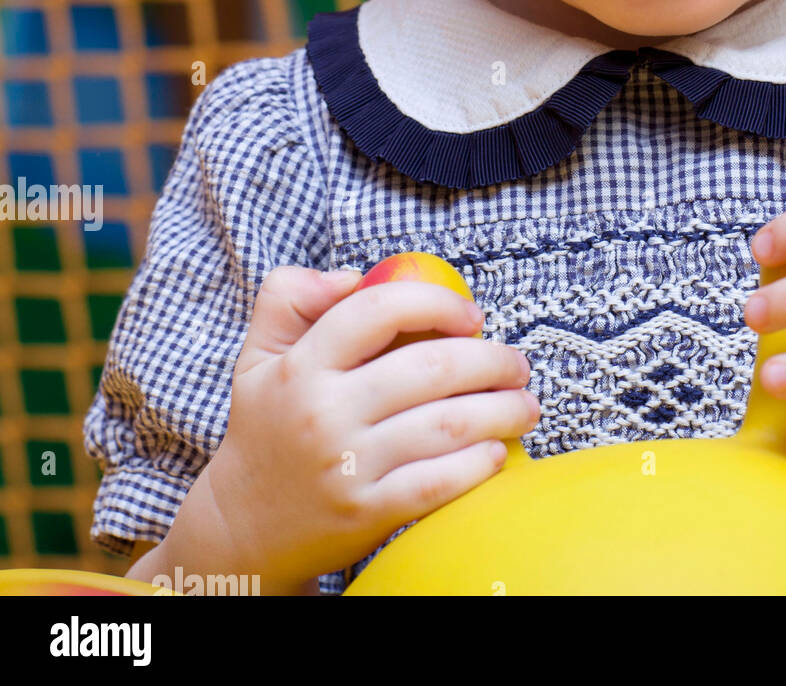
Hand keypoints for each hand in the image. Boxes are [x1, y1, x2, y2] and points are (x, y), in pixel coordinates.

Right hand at [206, 265, 538, 590]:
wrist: (242, 528)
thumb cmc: (267, 429)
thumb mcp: (258, 355)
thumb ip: (292, 297)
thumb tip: (353, 275)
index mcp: (301, 366)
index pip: (378, 310)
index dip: (437, 303)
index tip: (473, 315)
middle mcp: (323, 413)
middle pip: (431, 369)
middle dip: (492, 361)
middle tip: (518, 364)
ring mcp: (347, 467)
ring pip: (446, 426)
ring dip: (502, 411)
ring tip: (526, 404)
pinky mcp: (366, 514)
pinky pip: (439, 482)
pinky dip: (479, 464)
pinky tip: (497, 451)